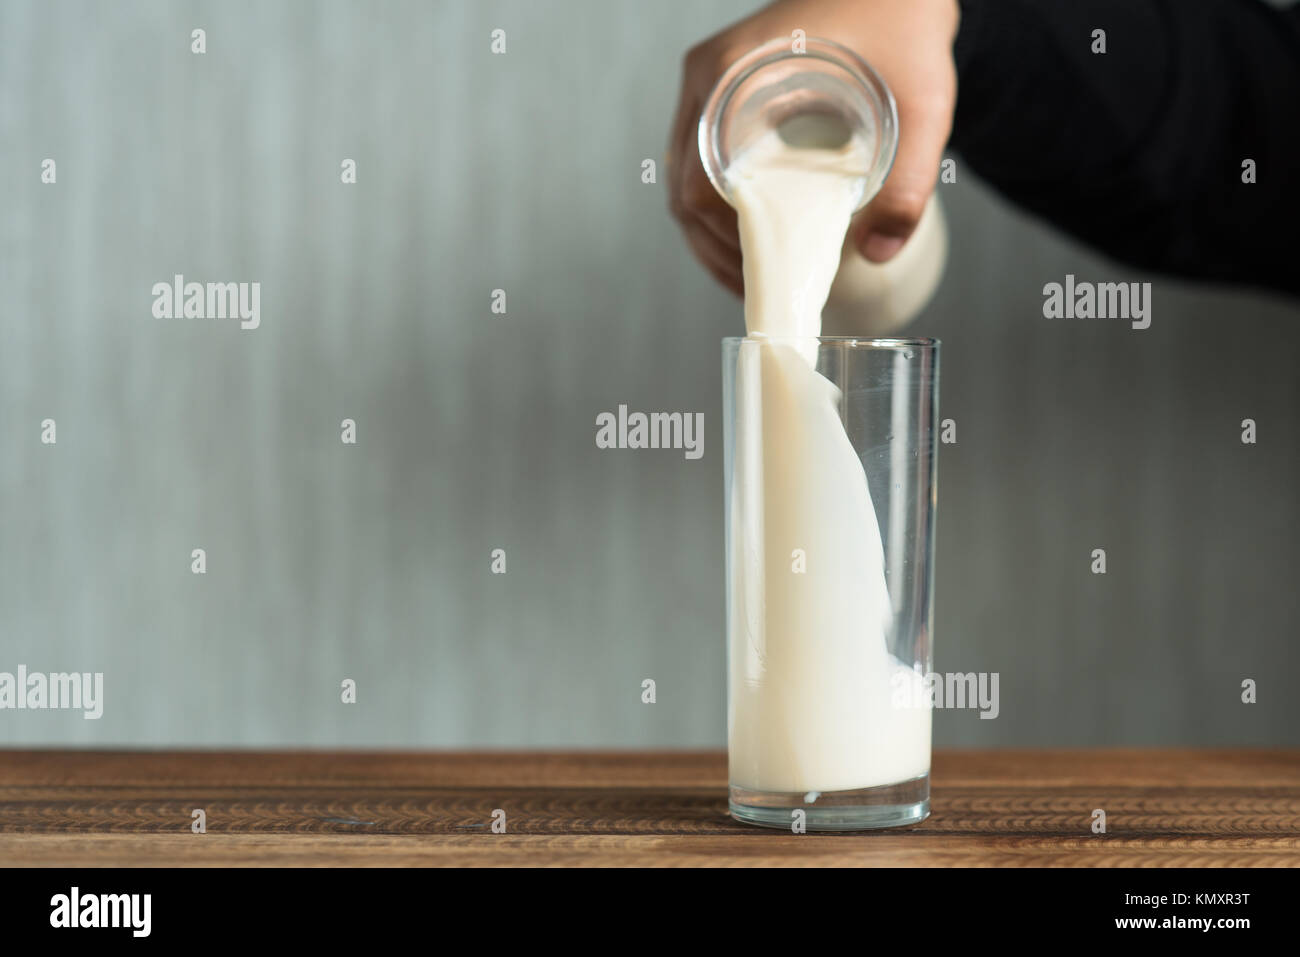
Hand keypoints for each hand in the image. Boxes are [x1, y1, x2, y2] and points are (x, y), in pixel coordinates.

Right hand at [667, 0, 959, 294]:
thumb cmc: (903, 23)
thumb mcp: (921, 104)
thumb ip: (909, 183)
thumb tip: (880, 253)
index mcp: (733, 74)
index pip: (700, 182)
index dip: (724, 239)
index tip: (762, 271)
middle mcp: (709, 78)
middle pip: (685, 188)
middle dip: (717, 248)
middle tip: (760, 286)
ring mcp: (710, 85)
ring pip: (687, 180)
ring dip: (712, 233)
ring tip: (755, 272)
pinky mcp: (722, 92)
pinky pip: (700, 162)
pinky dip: (717, 207)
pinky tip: (750, 237)